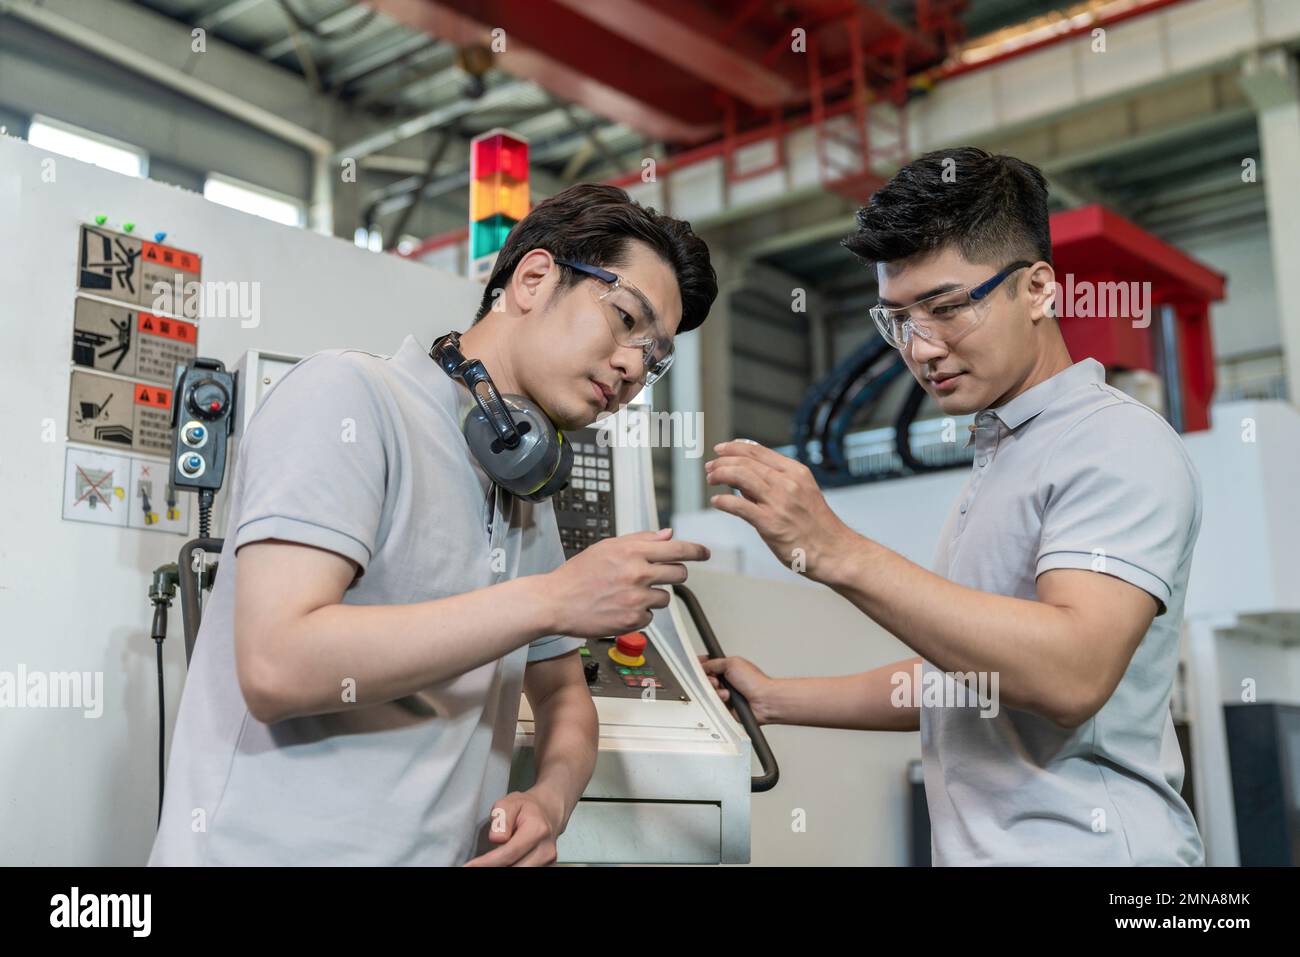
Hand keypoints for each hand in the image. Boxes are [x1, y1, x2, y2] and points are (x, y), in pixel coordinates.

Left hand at [464, 788, 563, 866]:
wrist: (549, 811)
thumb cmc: (526, 807)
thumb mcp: (510, 802)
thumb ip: (501, 818)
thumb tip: (496, 839)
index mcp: (537, 830)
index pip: (508, 854)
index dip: (486, 863)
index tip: (468, 866)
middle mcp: (546, 850)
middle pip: (514, 869)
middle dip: (491, 869)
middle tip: (473, 867)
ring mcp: (549, 862)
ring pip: (519, 872)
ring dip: (499, 869)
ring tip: (484, 863)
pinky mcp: (548, 868)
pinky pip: (526, 872)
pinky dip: (509, 868)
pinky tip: (498, 864)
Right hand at [545, 529, 709, 637]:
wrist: (555, 602)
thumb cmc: (578, 574)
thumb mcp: (607, 547)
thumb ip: (640, 540)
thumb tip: (668, 535)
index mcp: (632, 552)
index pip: (677, 549)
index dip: (696, 550)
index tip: (704, 552)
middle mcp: (638, 574)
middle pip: (678, 574)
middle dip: (673, 574)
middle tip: (658, 576)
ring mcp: (636, 599)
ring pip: (666, 597)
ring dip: (654, 596)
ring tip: (628, 594)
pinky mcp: (632, 620)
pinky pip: (650, 615)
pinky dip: (639, 613)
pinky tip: (620, 607)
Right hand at [698, 654, 776, 724]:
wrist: (763, 700)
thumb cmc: (755, 682)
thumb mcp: (732, 663)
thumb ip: (714, 663)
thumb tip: (703, 665)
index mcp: (729, 668)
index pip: (710, 665)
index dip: (702, 666)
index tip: (697, 666)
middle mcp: (727, 681)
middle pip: (706, 679)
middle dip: (708, 679)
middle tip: (715, 680)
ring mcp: (726, 694)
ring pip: (709, 692)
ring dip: (715, 691)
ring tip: (725, 691)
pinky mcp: (725, 706)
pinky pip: (713, 704)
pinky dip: (718, 701)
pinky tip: (727, 698)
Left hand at [705, 440, 853, 581]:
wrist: (835, 552)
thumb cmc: (818, 527)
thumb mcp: (803, 494)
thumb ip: (776, 485)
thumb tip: (746, 482)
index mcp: (796, 472)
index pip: (758, 451)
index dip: (734, 448)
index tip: (721, 449)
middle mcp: (788, 483)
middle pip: (746, 462)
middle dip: (722, 461)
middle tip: (710, 467)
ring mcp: (779, 502)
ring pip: (740, 477)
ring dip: (720, 475)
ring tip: (711, 479)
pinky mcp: (770, 523)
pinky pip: (739, 506)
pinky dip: (723, 501)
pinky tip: (716, 501)